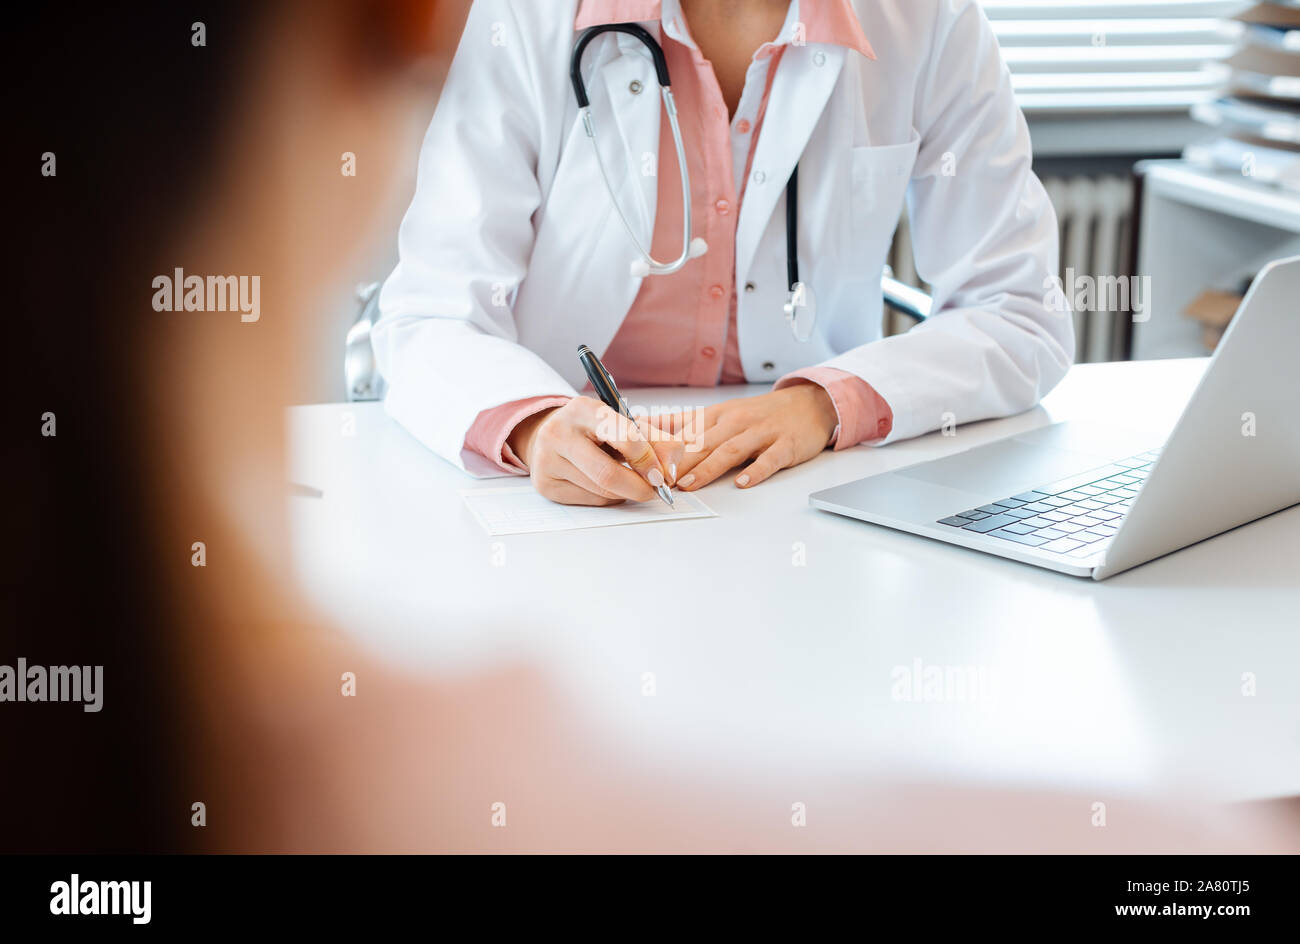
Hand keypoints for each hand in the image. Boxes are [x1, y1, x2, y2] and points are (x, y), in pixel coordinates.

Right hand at [508, 397, 684, 505]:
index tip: (662, 474)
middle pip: (608, 474)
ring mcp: (547, 460)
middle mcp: (559, 433)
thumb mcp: (623, 422)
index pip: (624, 437)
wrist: (550, 434)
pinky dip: (610, 498)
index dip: (649, 460)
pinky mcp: (545, 484)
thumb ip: (655, 440)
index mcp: (583, 409)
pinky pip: (591, 500)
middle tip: (656, 490)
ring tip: (632, 482)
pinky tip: (610, 485)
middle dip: (639, 487)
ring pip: (602, 491)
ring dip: (627, 492)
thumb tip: (671, 469)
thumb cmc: (593, 428)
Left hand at [653, 383, 837, 490]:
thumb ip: (685, 421)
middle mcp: (737, 422)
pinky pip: (769, 459)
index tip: (645, 463)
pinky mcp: (785, 445)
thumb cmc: (760, 413)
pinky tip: (742, 482)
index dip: (664, 449)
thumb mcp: (721, 412)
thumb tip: (646, 424)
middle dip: (678, 463)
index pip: (687, 432)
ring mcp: (762, 433)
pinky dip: (755, 471)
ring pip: (730, 450)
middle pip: (703, 443)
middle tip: (659, 480)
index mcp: (719, 415)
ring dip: (708, 468)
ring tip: (689, 485)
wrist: (808, 403)